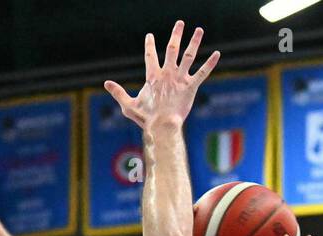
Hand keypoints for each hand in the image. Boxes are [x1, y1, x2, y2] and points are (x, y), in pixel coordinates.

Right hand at [103, 21, 219, 130]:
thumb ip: (118, 93)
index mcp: (153, 76)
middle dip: (176, 34)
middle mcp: (167, 73)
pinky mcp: (191, 87)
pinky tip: (217, 53)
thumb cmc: (146, 118)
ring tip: (199, 30)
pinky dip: (210, 63)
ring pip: (188, 55)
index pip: (150, 56)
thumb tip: (105, 83)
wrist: (162, 126)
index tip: (149, 36)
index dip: (149, 45)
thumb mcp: (128, 105)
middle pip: (171, 48)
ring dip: (194, 42)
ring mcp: (180, 78)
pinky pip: (202, 72)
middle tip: (180, 23)